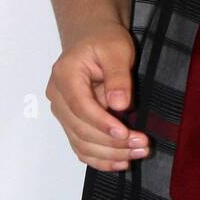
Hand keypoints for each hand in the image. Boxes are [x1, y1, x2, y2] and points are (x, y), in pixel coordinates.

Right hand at [45, 21, 149, 171]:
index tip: (125, 133)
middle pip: (81, 129)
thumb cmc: (104, 40)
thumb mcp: (117, 50)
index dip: (102, 123)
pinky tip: (121, 162)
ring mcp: (62, 112)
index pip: (81, 107)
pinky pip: (82, 146)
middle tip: (142, 145)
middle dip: (112, 142)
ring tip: (138, 153)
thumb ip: (118, 76)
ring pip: (81, 142)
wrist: (91, 38)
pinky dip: (100, 158)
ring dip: (109, 154)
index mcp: (65, 76)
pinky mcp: (71, 122)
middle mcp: (58, 97)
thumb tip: (120, 105)